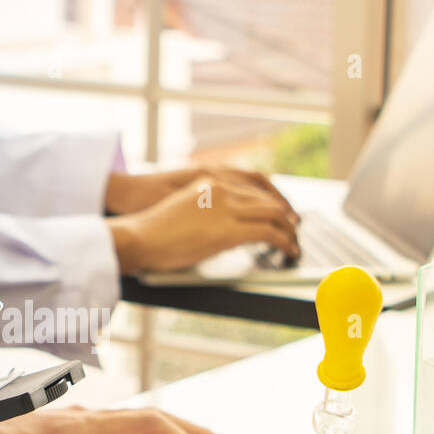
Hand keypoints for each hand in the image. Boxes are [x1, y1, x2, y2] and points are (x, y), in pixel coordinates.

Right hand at [105, 167, 298, 273]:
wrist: (138, 237)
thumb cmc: (152, 231)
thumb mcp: (183, 210)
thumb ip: (206, 213)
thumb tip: (224, 231)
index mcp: (210, 182)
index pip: (253, 187)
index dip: (272, 201)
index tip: (280, 213)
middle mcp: (222, 190)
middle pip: (267, 198)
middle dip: (285, 214)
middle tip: (294, 228)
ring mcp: (226, 208)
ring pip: (273, 213)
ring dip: (289, 229)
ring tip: (294, 242)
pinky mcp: (228, 230)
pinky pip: (268, 233)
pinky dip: (284, 242)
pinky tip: (289, 251)